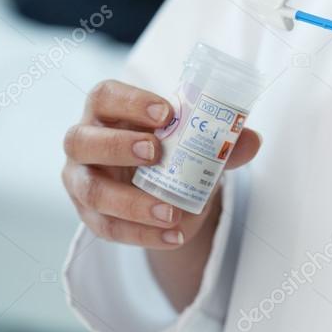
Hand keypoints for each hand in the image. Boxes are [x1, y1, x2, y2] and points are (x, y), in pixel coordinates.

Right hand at [62, 79, 260, 248]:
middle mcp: (84, 141)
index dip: (131, 101)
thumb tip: (251, 140)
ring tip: (170, 212)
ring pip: (92, 191)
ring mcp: (80, 180)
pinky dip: (142, 234)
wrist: (153, 183)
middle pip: (82, 140)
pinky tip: (174, 235)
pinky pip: (109, 228)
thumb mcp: (189, 138)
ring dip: (131, 202)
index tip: (167, 112)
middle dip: (118, 146)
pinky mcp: (89, 214)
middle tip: (155, 152)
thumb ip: (219, 140)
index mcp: (105, 109)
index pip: (105, 96)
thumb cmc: (166, 146)